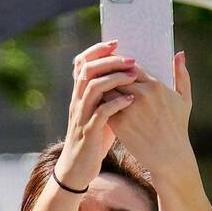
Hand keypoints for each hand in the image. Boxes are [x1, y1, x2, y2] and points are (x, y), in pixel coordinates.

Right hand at [54, 40, 138, 189]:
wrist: (78, 168)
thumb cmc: (94, 139)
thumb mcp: (99, 113)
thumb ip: (109, 96)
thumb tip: (128, 78)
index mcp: (79, 95)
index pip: (82, 63)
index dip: (96, 50)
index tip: (115, 42)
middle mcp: (78, 102)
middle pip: (88, 71)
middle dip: (109, 61)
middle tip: (131, 59)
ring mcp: (82, 116)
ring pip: (93, 88)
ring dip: (114, 79)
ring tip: (134, 76)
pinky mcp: (89, 132)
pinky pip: (101, 113)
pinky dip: (117, 104)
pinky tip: (131, 100)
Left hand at [109, 50, 194, 183]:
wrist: (170, 157)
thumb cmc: (178, 128)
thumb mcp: (184, 100)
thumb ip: (181, 74)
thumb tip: (180, 53)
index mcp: (156, 86)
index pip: (131, 66)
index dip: (121, 64)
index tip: (115, 65)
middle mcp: (142, 95)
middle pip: (115, 75)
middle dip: (107, 73)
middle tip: (100, 73)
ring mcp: (129, 110)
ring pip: (107, 89)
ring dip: (101, 87)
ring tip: (98, 88)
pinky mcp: (120, 124)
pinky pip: (104, 107)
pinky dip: (100, 103)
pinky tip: (98, 104)